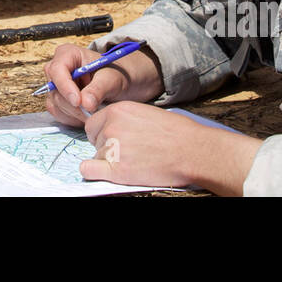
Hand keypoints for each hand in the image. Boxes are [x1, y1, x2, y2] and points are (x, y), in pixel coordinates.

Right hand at [42, 42, 162, 126]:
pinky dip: (72, 118)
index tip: (78, 102)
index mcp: (68, 54)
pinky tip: (86, 115)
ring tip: (93, 112)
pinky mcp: (58, 100)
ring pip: (56, 103)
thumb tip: (85, 104)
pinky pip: (58, 113)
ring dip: (74, 113)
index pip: (57, 70)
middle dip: (72, 104)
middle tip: (92, 112)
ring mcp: (56, 86)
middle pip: (55, 89)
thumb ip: (98, 89)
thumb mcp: (111, 79)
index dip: (65, 86)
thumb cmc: (116, 74)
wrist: (120, 84)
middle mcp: (58, 69)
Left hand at [81, 101, 262, 193]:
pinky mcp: (118, 170)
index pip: (93, 123)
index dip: (102, 132)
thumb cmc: (176, 132)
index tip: (113, 138)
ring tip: (133, 160)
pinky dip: (92, 171)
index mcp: (118, 110)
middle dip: (105, 146)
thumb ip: (124, 118)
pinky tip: (104, 172)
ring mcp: (112, 148)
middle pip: (94, 140)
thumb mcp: (145, 113)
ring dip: (108, 160)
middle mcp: (111, 127)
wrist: (192, 150)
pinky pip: (89, 170)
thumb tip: (110, 126)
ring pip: (96, 156)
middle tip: (128, 151)